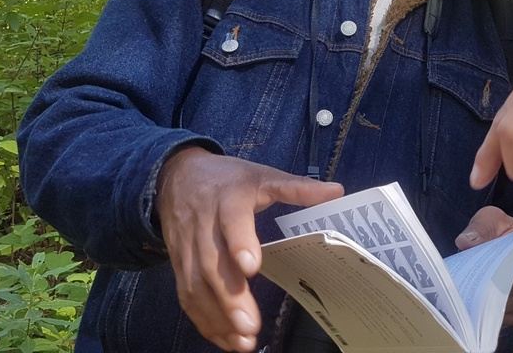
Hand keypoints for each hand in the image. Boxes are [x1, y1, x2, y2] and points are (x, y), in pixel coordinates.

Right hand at [156, 147, 343, 350]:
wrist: (176, 175)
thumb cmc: (227, 179)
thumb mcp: (262, 175)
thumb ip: (296, 187)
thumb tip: (336, 192)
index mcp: (229, 199)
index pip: (232, 221)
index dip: (240, 243)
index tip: (253, 268)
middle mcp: (204, 225)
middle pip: (212, 263)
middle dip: (231, 297)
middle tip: (250, 326)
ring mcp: (188, 247)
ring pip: (196, 285)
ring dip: (217, 316)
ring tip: (242, 341)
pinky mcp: (179, 264)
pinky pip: (186, 295)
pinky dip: (204, 320)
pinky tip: (224, 340)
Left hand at [455, 206, 512, 327]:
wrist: (489, 245)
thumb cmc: (493, 230)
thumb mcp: (487, 220)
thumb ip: (479, 228)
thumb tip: (466, 242)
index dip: (509, 261)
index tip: (490, 261)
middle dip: (499, 281)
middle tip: (477, 279)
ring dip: (495, 298)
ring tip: (473, 291)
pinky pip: (508, 317)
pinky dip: (493, 312)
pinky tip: (476, 304)